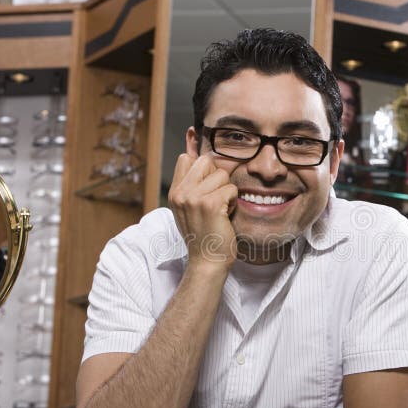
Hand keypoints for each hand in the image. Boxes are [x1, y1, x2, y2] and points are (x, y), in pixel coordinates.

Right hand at [168, 153, 237, 267]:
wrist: (208, 261)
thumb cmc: (204, 234)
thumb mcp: (190, 207)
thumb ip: (192, 183)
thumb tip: (194, 146)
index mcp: (175, 192)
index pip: (186, 158)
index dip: (203, 167)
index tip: (209, 184)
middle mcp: (181, 193)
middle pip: (206, 160)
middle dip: (217, 176)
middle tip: (216, 198)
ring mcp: (194, 198)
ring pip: (222, 174)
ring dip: (227, 191)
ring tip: (221, 208)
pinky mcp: (210, 204)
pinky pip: (231, 188)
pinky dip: (233, 201)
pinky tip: (225, 215)